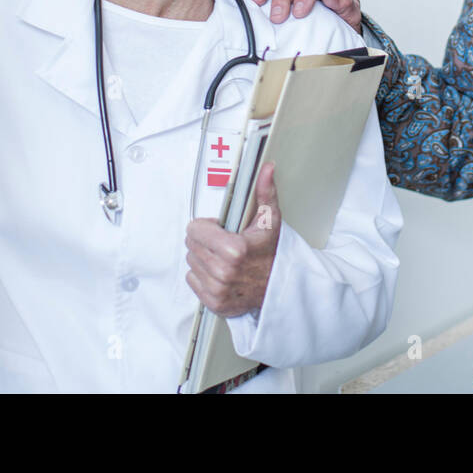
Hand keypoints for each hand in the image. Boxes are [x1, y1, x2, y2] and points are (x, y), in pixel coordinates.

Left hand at [184, 162, 282, 316]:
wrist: (280, 288)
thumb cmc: (273, 254)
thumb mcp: (269, 221)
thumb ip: (264, 192)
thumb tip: (266, 170)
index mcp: (233, 250)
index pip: (194, 230)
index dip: (208, 226)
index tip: (222, 229)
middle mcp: (223, 272)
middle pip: (191, 245)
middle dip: (206, 241)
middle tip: (225, 243)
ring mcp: (217, 289)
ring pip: (191, 262)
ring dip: (204, 258)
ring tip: (225, 258)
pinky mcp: (214, 303)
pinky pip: (192, 280)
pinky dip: (203, 276)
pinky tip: (221, 272)